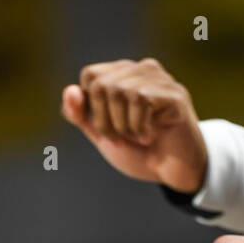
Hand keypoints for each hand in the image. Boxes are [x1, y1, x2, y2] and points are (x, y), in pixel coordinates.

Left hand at [62, 58, 206, 193]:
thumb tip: (69, 90)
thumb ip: (82, 115)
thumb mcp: (102, 135)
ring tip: (137, 138)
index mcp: (123, 75)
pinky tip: (150, 136)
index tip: (106, 131)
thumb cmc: (139, 152)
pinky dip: (138, 126)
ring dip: (122, 126)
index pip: (90, 76)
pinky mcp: (174, 94)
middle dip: (104, 122)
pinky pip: (140, 100)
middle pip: (101, 85)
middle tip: (121, 139)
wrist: (173, 172)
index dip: (90, 108)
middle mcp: (142, 70)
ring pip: (119, 91)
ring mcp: (160, 79)